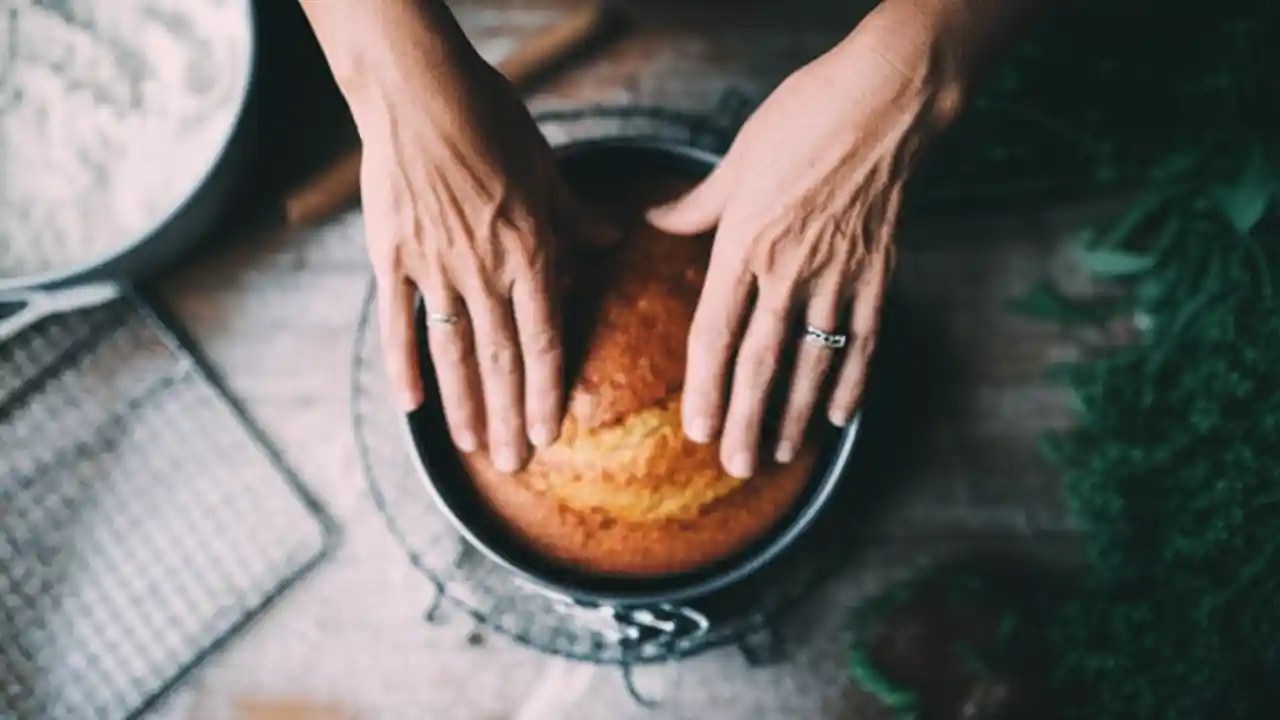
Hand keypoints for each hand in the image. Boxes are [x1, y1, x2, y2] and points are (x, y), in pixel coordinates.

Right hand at [355, 48, 597, 471]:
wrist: (420, 94)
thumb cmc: (491, 122)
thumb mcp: (548, 170)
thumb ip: (577, 216)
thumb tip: (614, 236)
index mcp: (531, 253)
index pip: (545, 341)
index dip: (547, 392)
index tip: (552, 433)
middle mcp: (486, 272)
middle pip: (501, 361)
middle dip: (511, 418)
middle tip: (516, 465)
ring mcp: (435, 270)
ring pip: (453, 354)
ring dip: (464, 406)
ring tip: (473, 448)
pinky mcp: (392, 260)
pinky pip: (398, 324)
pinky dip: (402, 366)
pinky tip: (409, 405)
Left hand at [648, 3, 969, 477]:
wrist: (886, 99)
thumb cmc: (804, 116)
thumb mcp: (737, 158)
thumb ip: (697, 203)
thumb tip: (654, 219)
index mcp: (745, 242)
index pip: (715, 332)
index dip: (706, 386)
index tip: (697, 428)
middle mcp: (788, 269)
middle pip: (761, 362)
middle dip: (746, 421)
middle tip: (735, 466)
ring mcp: (838, 275)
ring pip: (812, 361)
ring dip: (794, 413)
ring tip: (781, 454)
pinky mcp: (878, 273)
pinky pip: (864, 339)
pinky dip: (852, 381)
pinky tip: (840, 416)